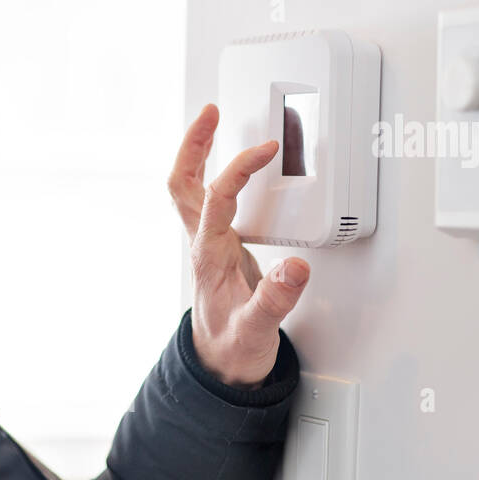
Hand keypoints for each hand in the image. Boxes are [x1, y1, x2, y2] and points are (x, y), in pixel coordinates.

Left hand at [168, 103, 309, 388]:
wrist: (221, 366)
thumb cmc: (233, 347)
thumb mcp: (257, 330)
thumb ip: (275, 299)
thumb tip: (294, 267)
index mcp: (210, 256)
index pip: (218, 200)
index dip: (239, 170)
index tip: (265, 151)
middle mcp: (203, 244)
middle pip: (184, 184)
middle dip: (194, 145)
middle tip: (210, 113)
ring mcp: (208, 243)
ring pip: (191, 189)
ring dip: (199, 154)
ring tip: (213, 122)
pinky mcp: (219, 247)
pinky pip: (209, 200)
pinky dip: (216, 174)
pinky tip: (233, 166)